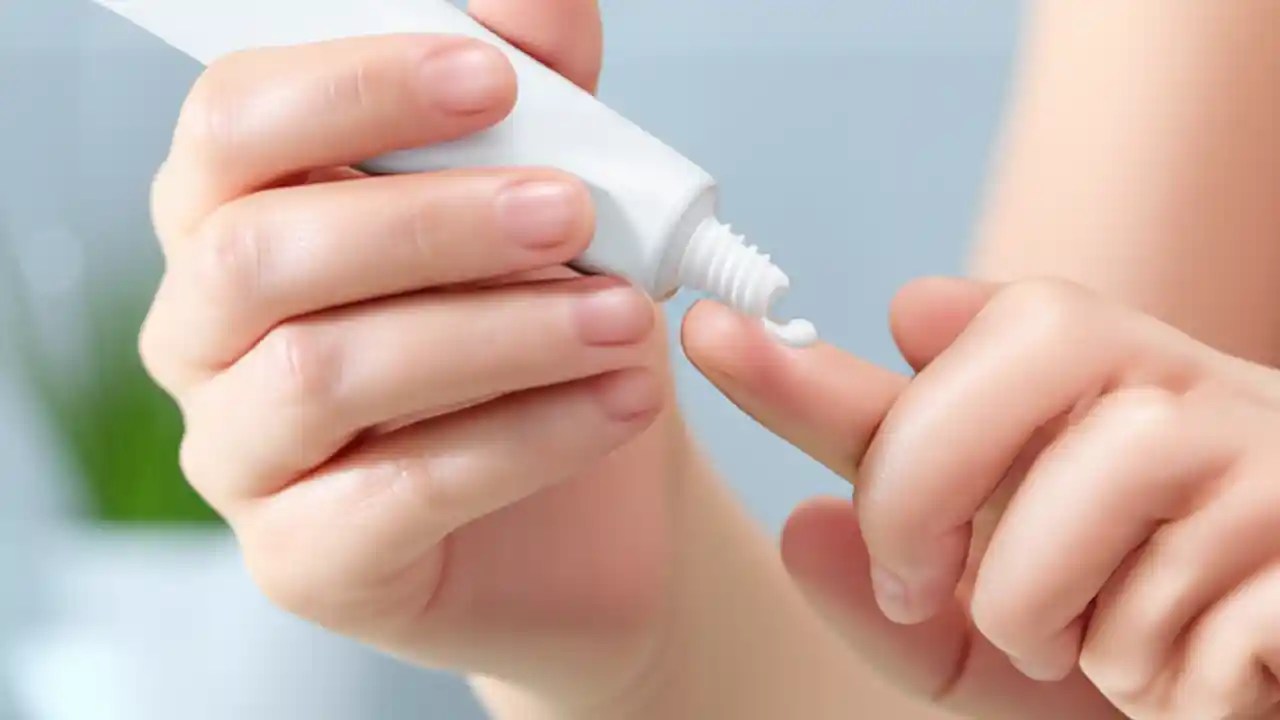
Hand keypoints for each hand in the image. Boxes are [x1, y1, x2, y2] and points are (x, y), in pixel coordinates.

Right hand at [140, 1, 689, 706]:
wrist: (594, 512)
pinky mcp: (304, 558)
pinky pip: (396, 493)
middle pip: (261, 250)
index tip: (492, 79)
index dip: (355, 86)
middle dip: (431, 220)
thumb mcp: (556, 205)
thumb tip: (540, 2)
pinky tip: (619, 403)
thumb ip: (540, 102)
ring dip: (495, 332)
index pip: (236, 122)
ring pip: (325, 373)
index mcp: (243, 214)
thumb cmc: (548, 338)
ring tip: (622, 318)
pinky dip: (526, 439)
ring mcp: (242, 454)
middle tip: (570, 211)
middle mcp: (210, 331)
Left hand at [685, 277, 1279, 718]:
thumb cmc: (1126, 644)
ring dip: (1057, 615)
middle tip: (925, 585)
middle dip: (920, 487)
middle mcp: (1168, 386)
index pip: (939, 351)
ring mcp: (1254, 445)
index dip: (813, 356)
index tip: (709, 335)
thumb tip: (802, 528)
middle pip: (1007, 363)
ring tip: (1099, 645)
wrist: (1259, 695)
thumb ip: (895, 596)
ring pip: (1095, 485)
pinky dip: (1165, 679)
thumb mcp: (988, 641)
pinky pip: (1192, 606)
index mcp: (1079, 394)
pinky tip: (1196, 673)